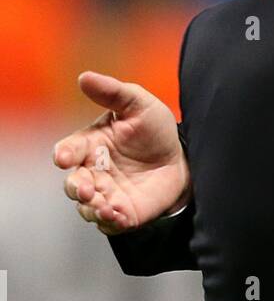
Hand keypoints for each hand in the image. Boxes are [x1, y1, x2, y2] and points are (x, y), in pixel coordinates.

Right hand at [53, 72, 190, 234]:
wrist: (183, 158)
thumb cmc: (154, 129)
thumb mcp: (138, 104)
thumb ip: (112, 92)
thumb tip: (84, 77)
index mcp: (89, 145)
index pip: (69, 150)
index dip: (64, 154)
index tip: (64, 158)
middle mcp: (92, 172)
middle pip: (73, 184)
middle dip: (76, 187)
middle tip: (86, 189)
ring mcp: (106, 194)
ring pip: (87, 206)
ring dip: (92, 208)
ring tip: (106, 206)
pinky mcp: (123, 213)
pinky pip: (109, 223)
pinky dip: (110, 222)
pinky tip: (118, 216)